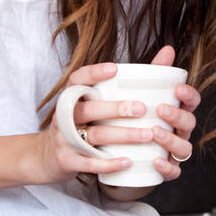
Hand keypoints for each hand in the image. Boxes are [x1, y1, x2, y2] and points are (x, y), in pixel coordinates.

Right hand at [35, 60, 142, 185]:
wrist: (48, 157)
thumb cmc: (82, 125)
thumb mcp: (93, 104)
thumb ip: (127, 82)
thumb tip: (167, 51)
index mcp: (72, 98)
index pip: (77, 80)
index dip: (93, 73)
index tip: (115, 69)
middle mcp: (65, 116)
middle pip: (88, 109)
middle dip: (115, 108)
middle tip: (141, 108)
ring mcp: (64, 139)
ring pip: (93, 135)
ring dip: (122, 135)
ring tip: (147, 135)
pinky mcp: (67, 160)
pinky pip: (88, 163)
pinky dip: (108, 163)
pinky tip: (128, 161)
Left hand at [147, 44, 198, 181]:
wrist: (121, 153)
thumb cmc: (136, 118)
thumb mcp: (142, 95)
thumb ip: (155, 74)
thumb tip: (168, 48)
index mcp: (177, 110)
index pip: (192, 101)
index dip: (189, 95)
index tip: (178, 89)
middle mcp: (180, 131)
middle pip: (189, 123)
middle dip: (178, 116)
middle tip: (160, 109)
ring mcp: (174, 151)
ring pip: (183, 148)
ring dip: (171, 140)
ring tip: (154, 133)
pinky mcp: (166, 170)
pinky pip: (173, 171)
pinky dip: (166, 167)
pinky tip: (155, 160)